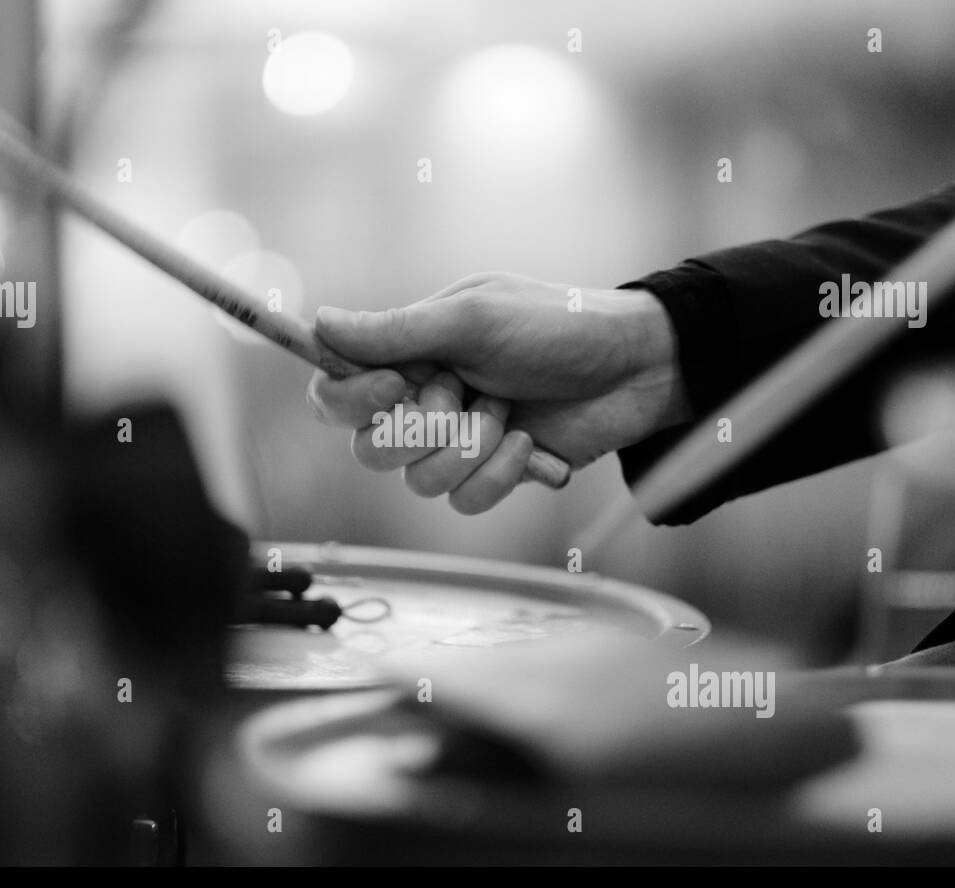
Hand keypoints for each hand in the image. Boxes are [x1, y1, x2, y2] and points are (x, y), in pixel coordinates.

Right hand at [306, 272, 692, 512]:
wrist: (634, 369)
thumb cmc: (557, 327)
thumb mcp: (474, 318)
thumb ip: (397, 330)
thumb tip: (320, 321)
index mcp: (409, 354)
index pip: (336, 391)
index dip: (352, 400)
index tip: (395, 386)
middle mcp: (423, 400)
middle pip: (370, 449)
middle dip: (420, 431)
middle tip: (462, 398)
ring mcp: (457, 441)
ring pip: (419, 482)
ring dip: (469, 450)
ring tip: (508, 414)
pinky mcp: (493, 474)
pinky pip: (464, 501)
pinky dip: (498, 477)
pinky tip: (531, 446)